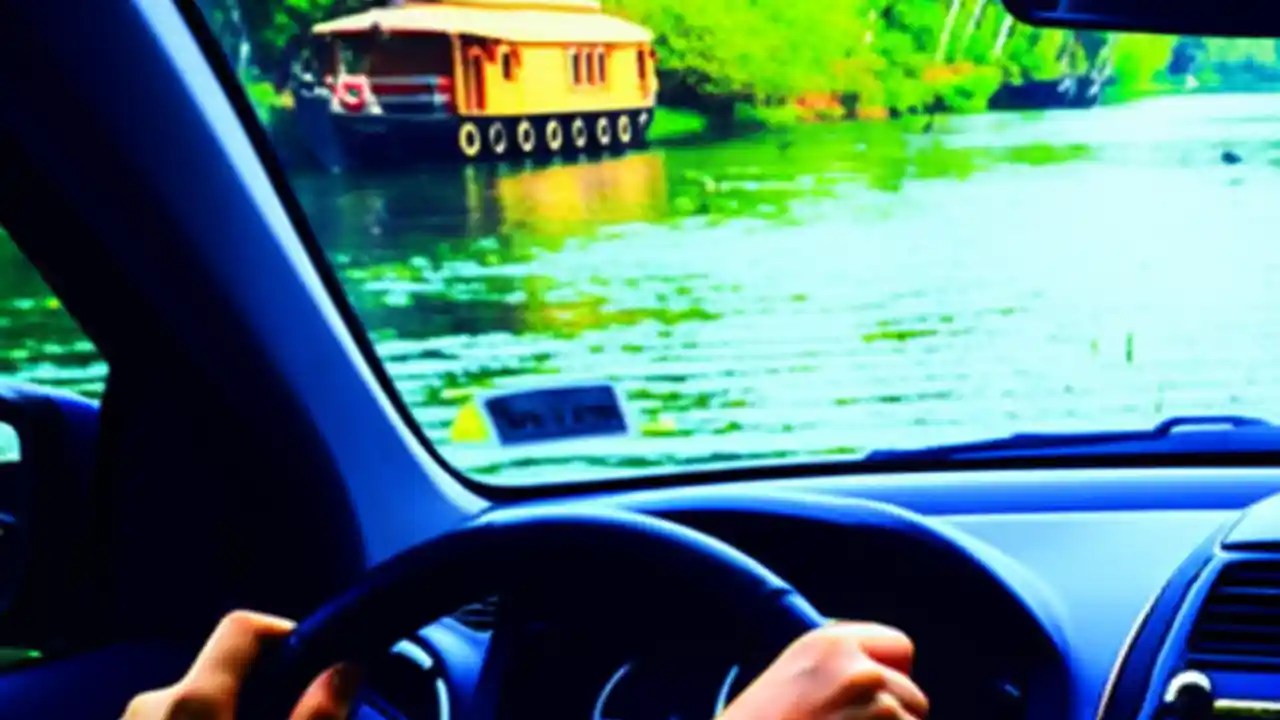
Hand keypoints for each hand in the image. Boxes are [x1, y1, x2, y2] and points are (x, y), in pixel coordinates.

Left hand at [122, 610, 358, 719]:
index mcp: (194, 702)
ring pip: (193, 704)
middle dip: (257, 694)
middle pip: (220, 671)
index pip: (242, 626)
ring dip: (224, 719)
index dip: (283, 634)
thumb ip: (314, 718)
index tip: (314, 667)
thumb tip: (346, 669)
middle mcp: (150, 705)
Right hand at [718, 622, 927, 719]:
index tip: (871, 696)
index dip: (891, 674)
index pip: (901, 647)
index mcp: (832, 643)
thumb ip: (843, 665)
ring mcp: (873, 710)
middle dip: (894, 718)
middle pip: (914, 696)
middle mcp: (857, 670)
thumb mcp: (795, 675)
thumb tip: (895, 679)